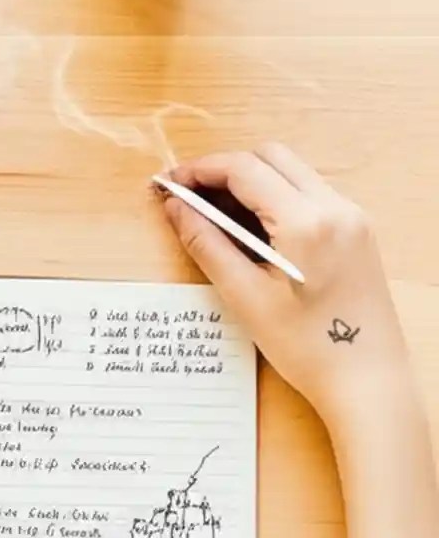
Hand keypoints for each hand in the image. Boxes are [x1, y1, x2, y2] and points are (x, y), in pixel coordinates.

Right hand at [161, 143, 409, 424]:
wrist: (368, 380)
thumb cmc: (307, 347)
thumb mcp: (244, 296)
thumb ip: (205, 243)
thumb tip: (175, 207)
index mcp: (307, 222)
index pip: (244, 169)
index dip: (199, 169)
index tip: (169, 183)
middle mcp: (336, 208)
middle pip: (270, 157)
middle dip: (224, 168)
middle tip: (189, 195)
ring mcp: (352, 217)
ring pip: (291, 172)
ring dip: (250, 181)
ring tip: (215, 214)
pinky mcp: (357, 231)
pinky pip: (309, 194)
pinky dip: (274, 197)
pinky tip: (251, 229)